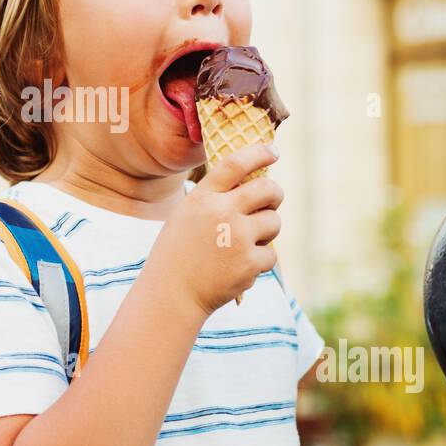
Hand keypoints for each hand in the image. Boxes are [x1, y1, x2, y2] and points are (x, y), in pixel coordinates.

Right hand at [141, 143, 282, 323]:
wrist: (171, 295)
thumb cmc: (177, 254)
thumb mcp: (186, 216)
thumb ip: (214, 199)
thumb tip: (253, 186)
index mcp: (202, 197)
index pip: (236, 163)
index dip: (259, 153)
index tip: (273, 150)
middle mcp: (221, 212)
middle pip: (267, 189)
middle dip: (275, 194)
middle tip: (271, 201)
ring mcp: (238, 238)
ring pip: (274, 222)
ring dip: (267, 231)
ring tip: (245, 244)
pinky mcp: (249, 263)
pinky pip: (271, 254)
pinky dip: (260, 261)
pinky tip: (239, 268)